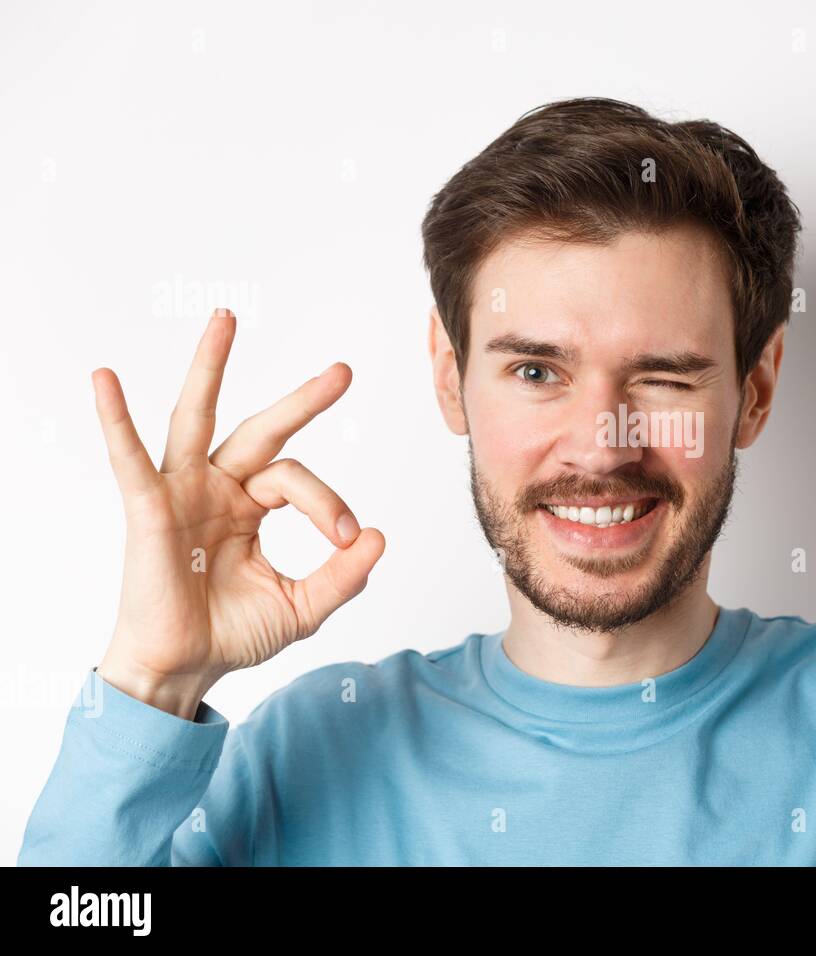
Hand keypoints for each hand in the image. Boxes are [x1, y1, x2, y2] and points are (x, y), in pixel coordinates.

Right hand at [93, 308, 384, 718]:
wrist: (185, 670)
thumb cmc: (232, 634)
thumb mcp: (302, 606)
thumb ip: (344, 575)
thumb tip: (381, 537)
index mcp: (250, 504)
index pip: (298, 481)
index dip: (331, 505)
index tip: (350, 540)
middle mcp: (217, 488)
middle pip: (262, 429)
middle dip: (303, 400)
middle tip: (344, 371)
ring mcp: (181, 493)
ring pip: (197, 418)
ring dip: (211, 368)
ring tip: (226, 320)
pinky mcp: (148, 510)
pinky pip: (129, 459)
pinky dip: (115, 420)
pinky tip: (105, 381)